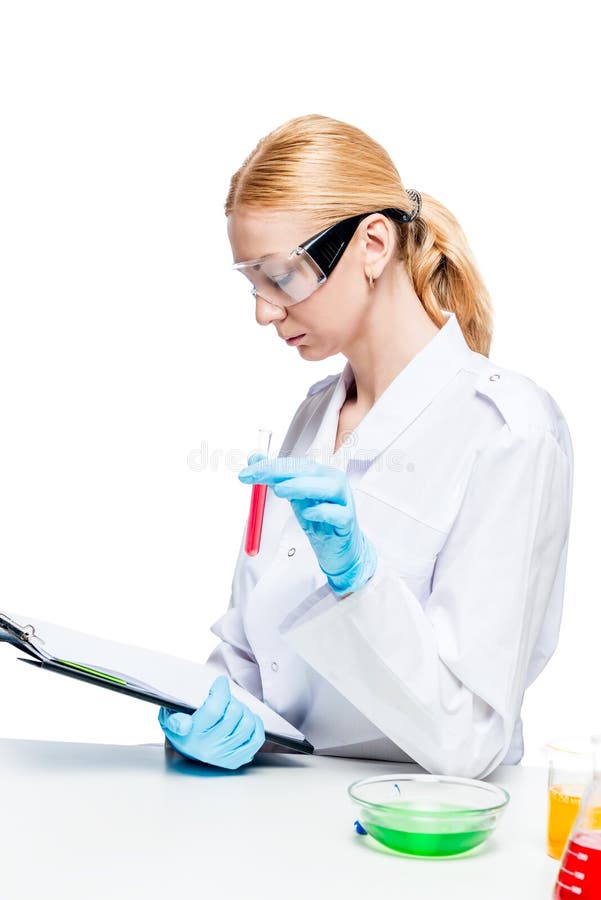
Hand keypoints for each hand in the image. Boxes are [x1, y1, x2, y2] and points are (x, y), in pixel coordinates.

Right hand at [158, 675, 264, 769]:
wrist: (186, 745)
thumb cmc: (180, 723)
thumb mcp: (168, 717)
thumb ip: (173, 718)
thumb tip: (185, 725)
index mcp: (191, 736)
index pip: (214, 709)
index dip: (221, 691)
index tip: (220, 682)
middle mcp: (208, 749)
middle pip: (233, 714)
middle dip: (232, 699)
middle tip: (226, 698)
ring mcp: (223, 756)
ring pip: (247, 725)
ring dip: (244, 711)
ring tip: (234, 708)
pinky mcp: (236, 759)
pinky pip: (256, 739)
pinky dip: (256, 725)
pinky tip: (246, 718)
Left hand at [239, 453, 376, 594]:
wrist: (338, 548)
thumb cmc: (317, 519)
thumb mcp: (293, 497)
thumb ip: (275, 477)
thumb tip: (254, 457)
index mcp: (319, 474)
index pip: (294, 464)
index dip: (270, 466)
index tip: (247, 472)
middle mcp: (333, 482)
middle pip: (308, 470)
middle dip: (279, 471)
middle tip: (256, 477)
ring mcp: (343, 501)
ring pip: (328, 487)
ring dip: (302, 486)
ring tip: (279, 490)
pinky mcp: (347, 521)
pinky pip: (338, 513)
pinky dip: (323, 511)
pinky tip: (308, 514)